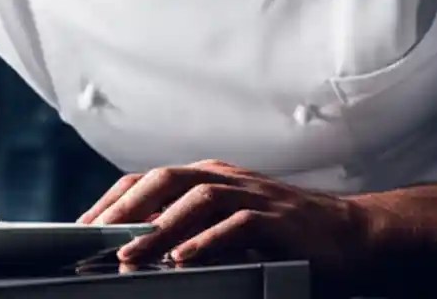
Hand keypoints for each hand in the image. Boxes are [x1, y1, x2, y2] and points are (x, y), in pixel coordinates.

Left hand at [79, 160, 370, 291]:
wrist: (353, 235)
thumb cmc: (286, 235)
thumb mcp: (229, 225)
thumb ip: (190, 227)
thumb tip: (137, 245)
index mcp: (209, 177)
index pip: (149, 179)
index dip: (113, 200)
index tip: (83, 227)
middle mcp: (226, 179)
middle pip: (165, 179)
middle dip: (126, 207)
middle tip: (96, 236)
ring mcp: (253, 195)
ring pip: (196, 199)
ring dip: (159, 228)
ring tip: (132, 254)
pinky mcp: (278, 218)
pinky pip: (237, 225)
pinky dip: (207, 242)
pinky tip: (185, 260)